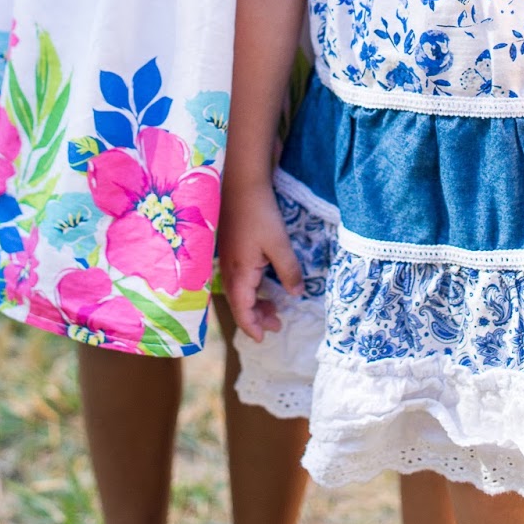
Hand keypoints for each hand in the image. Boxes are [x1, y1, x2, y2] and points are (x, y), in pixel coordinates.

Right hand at [219, 186, 302, 342]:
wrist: (241, 184)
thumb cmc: (260, 214)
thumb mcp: (279, 244)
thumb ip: (289, 271)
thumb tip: (296, 294)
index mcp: (239, 274)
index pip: (242, 312)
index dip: (252, 327)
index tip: (264, 339)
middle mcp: (229, 270)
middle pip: (239, 304)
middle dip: (256, 318)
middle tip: (277, 324)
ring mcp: (227, 259)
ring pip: (238, 291)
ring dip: (254, 303)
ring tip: (273, 307)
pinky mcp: (230, 249)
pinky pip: (237, 279)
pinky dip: (250, 289)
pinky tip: (262, 282)